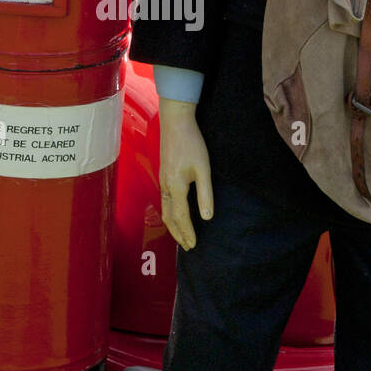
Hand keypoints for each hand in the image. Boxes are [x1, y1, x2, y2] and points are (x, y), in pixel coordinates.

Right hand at [157, 98, 213, 250]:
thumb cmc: (192, 143)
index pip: (181, 217)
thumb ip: (205, 194)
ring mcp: (163, 181)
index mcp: (176, 187)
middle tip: (187, 247)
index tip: (194, 245)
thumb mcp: (203, 169)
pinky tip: (176, 214)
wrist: (175, 122)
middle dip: (178, 234)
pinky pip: (165, 202)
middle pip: (169, 218)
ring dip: (173, 226)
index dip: (187, 233)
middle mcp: (166, 187)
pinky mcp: (164, 175)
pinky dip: (170, 214)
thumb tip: (207, 218)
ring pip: (165, 210)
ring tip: (181, 236)